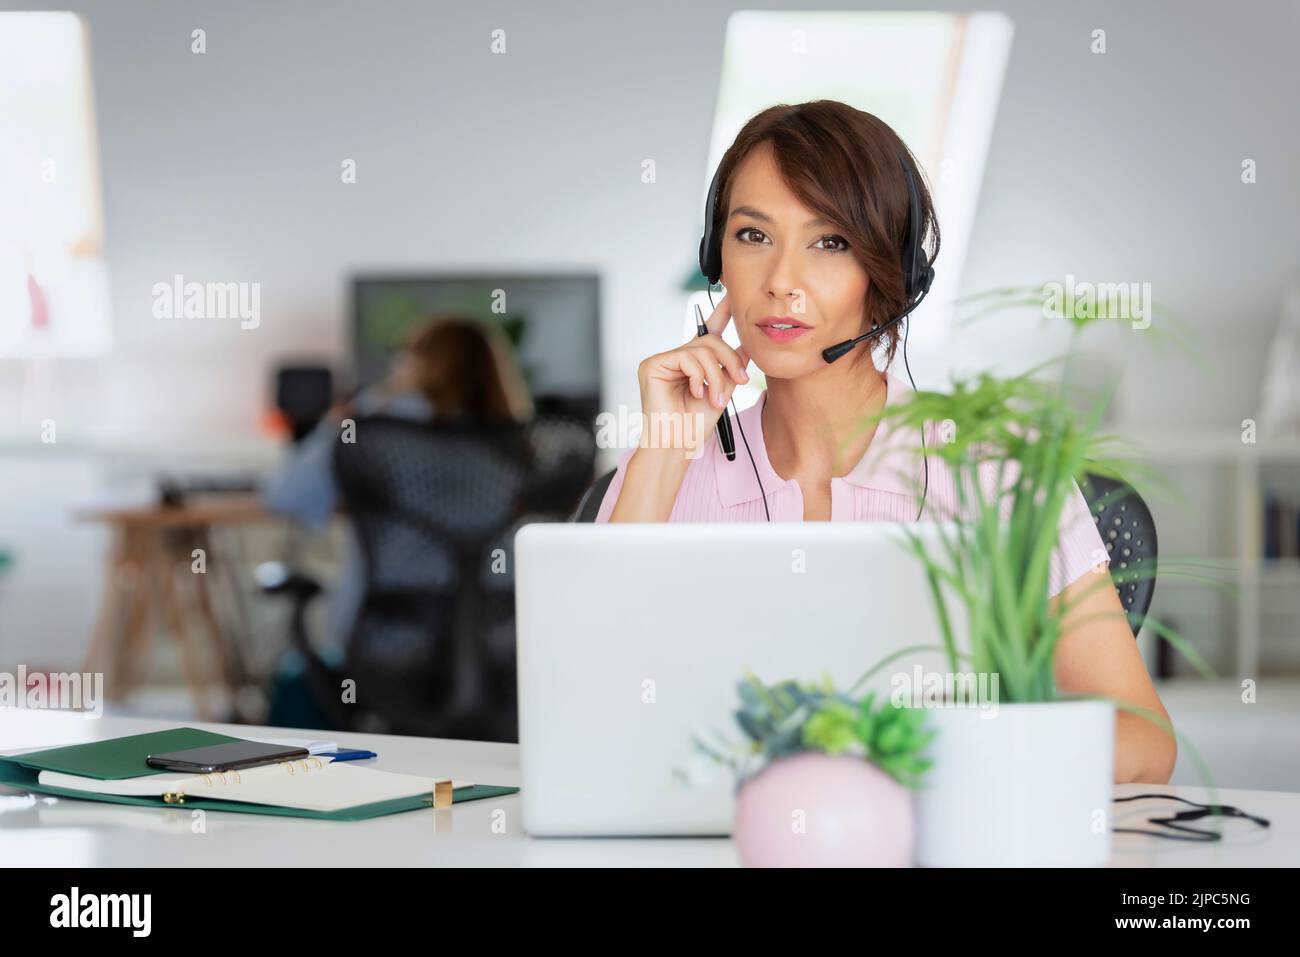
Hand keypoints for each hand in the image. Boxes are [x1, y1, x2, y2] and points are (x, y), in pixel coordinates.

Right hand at [635, 295, 749, 455]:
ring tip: (715, 398)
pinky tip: (695, 392)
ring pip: (701, 349)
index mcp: (693, 365)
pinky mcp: (652, 364)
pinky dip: (698, 376)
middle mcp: (677, 359)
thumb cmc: (694, 426)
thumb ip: (731, 368)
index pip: (708, 333)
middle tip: (740, 383)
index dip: (720, 313)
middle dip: (730, 361)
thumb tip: (746, 345)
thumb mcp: (722, 392)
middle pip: (710, 340)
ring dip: (716, 375)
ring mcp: (663, 361)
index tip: (731, 296)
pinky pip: (686, 357)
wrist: (677, 446)